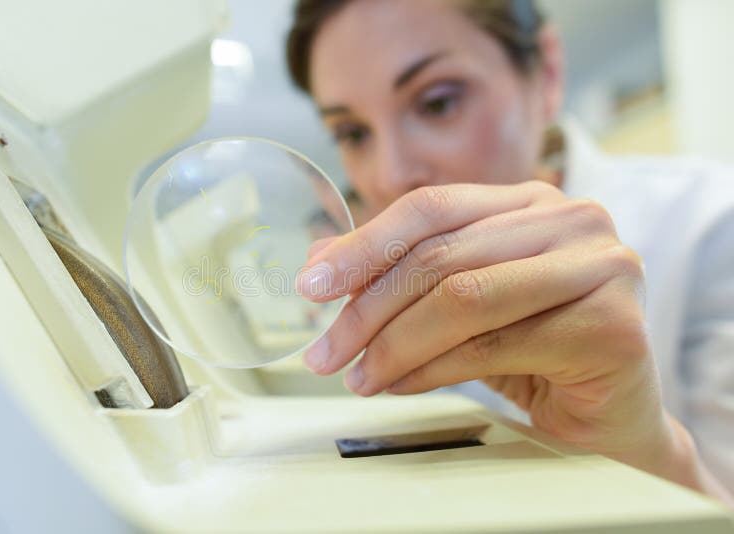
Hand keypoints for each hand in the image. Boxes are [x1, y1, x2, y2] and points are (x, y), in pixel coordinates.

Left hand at [297, 181, 673, 472]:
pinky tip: (403, 385)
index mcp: (531, 202)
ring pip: (463, 298)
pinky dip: (433, 370)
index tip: (311, 284)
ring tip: (360, 377)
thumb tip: (319, 260)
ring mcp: (600, 267)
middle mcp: (572, 220)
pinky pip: (494, 345)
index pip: (431, 208)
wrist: (609, 412)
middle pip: (441, 256)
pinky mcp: (612, 325)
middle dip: (368, 310)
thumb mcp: (459, 301)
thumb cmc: (534, 349)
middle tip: (325, 353)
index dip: (363, 245)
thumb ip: (398, 273)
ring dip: (395, 345)